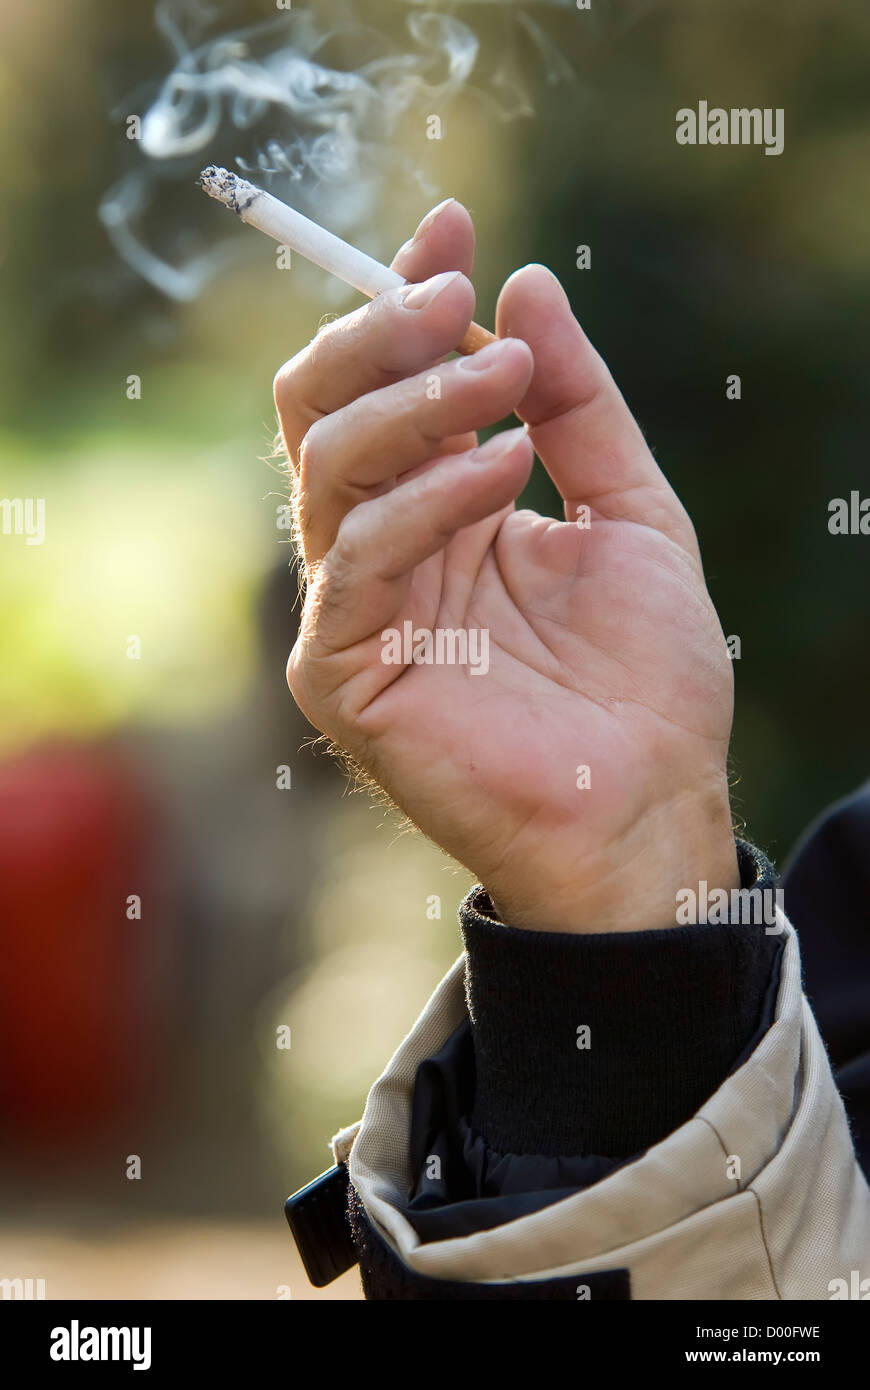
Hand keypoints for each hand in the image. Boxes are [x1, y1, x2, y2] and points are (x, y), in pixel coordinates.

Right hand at [274, 200, 738, 931]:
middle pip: (322, 407)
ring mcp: (353, 607)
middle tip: (460, 291)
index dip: (402, 294)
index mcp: (438, 509)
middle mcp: (383, 547)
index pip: (383, 383)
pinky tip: (505, 473)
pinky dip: (428, 497)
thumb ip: (580, 404)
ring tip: (507, 379)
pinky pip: (357, 554)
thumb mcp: (631, 511)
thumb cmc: (644, 677)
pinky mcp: (339, 670)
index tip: (454, 222)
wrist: (649, 803)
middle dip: (382, 329)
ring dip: (419, 399)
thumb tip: (526, 281)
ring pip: (328, 462)